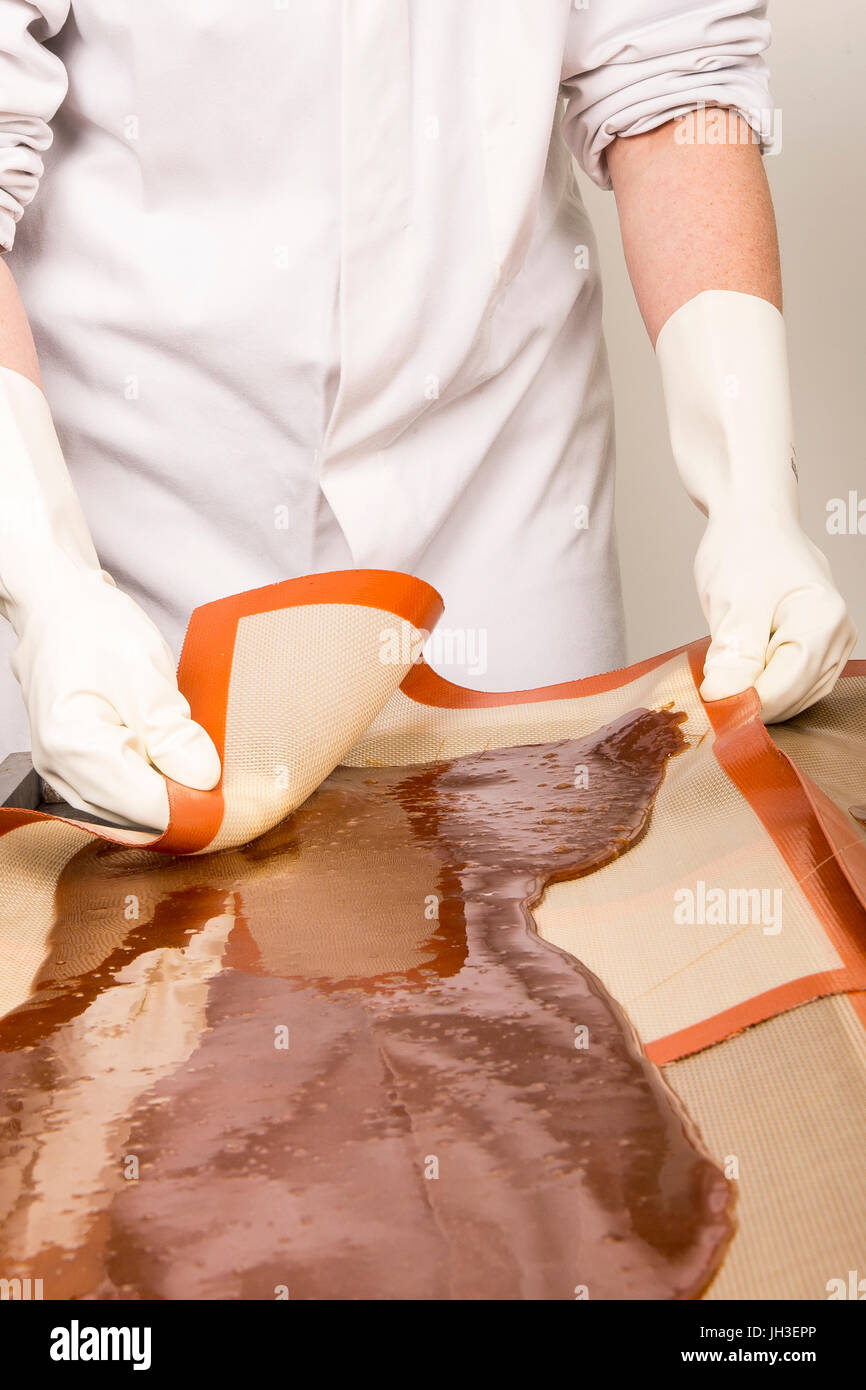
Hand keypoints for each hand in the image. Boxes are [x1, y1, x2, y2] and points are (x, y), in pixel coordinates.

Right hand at [11, 570, 220, 828]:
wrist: (59, 609)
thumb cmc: (94, 629)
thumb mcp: (143, 674)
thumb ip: (170, 731)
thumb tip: (201, 778)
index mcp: (73, 745)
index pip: (146, 808)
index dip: (195, 809)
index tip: (234, 800)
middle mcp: (61, 770)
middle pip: (137, 819)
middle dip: (185, 808)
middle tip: (227, 786)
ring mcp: (65, 774)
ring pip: (130, 814)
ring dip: (170, 800)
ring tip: (203, 770)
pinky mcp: (77, 770)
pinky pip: (121, 797)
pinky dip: (153, 787)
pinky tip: (175, 767)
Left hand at [695, 513, 856, 722]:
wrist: (752, 521)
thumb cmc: (744, 549)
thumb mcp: (732, 601)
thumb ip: (735, 653)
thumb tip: (726, 698)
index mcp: (822, 620)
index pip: (785, 686)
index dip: (746, 704)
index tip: (709, 708)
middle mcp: (837, 636)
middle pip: (792, 696)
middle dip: (750, 701)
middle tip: (708, 696)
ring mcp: (832, 644)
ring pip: (793, 697)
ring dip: (757, 696)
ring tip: (723, 675)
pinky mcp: (818, 650)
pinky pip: (792, 685)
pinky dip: (764, 686)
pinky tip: (740, 672)